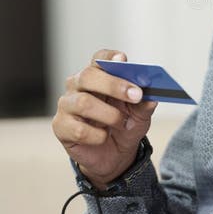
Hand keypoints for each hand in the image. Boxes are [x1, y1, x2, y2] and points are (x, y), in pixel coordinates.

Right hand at [53, 49, 156, 189]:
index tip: (123, 59)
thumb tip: (151, 97)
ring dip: (110, 115)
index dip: (109, 57)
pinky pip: (79, 129)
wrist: (114, 156)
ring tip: (124, 124)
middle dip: (114, 85)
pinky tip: (104, 137)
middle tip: (136, 95)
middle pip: (88, 76)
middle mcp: (77, 85)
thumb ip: (144, 104)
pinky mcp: (61, 126)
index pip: (98, 59)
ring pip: (83, 103)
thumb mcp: (140, 115)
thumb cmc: (124, 126)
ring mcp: (67, 105)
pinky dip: (98, 135)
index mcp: (97, 75)